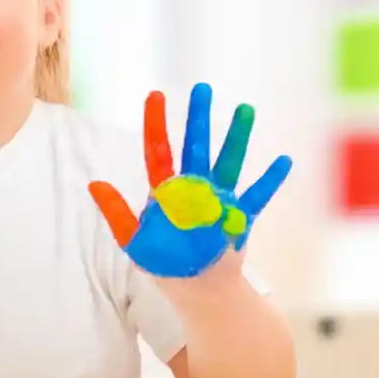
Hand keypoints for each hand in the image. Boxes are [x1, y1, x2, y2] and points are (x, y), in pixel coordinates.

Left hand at [87, 83, 291, 278]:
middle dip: (198, 118)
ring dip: (237, 137)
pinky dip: (270, 180)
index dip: (156, 123)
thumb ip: (116, 213)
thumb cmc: (163, 263)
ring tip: (245, 109)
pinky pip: (257, 196)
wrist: (196, 289)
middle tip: (202, 88)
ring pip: (228, 162)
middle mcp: (193, 188)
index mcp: (165, 190)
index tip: (155, 95)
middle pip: (196, 146)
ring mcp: (218, 200)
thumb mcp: (133, 240)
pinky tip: (283, 160)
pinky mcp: (239, 217)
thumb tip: (94, 183)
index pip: (158, 150)